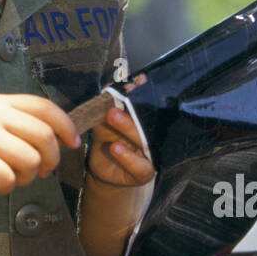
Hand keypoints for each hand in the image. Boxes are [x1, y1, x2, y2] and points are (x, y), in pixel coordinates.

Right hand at [0, 93, 81, 201]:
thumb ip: (18, 125)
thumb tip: (59, 138)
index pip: (44, 107)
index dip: (65, 126)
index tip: (72, 143)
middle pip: (44, 137)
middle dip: (49, 161)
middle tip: (39, 172)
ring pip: (30, 160)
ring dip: (25, 177)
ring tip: (9, 178)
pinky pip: (7, 179)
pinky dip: (4, 188)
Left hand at [86, 74, 154, 189]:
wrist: (104, 168)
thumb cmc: (109, 140)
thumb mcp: (105, 121)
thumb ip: (107, 106)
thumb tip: (109, 88)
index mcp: (146, 122)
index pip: (150, 105)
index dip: (145, 93)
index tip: (138, 82)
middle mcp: (152, 137)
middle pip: (148, 121)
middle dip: (135, 107)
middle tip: (120, 96)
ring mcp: (150, 155)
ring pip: (144, 141)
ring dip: (128, 127)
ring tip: (112, 116)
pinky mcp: (143, 173)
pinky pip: (140, 167)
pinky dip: (127, 157)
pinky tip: (115, 147)